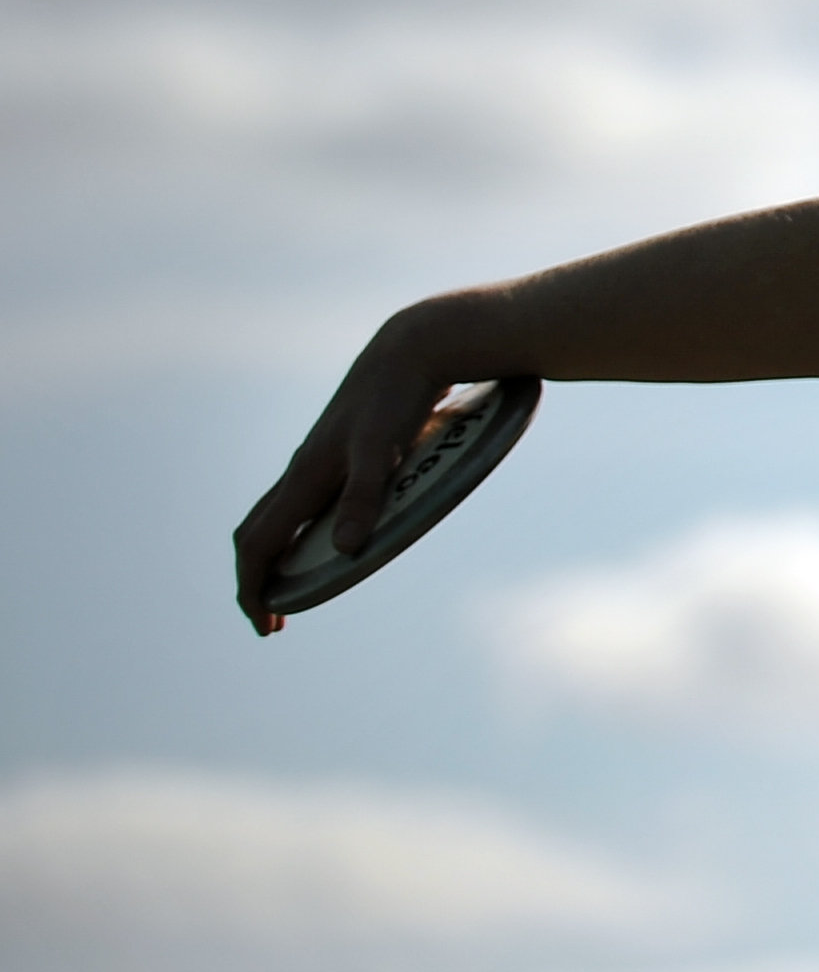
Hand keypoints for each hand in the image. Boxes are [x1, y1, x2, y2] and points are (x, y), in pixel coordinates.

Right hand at [231, 315, 453, 635]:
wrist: (412, 348)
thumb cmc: (399, 398)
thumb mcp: (385, 448)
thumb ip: (366, 495)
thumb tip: (346, 549)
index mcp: (305, 476)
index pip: (258, 543)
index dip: (253, 586)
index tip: (264, 623)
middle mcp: (302, 470)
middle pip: (258, 533)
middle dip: (257, 579)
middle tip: (273, 617)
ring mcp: (318, 459)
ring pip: (277, 515)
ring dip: (275, 556)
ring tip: (293, 586)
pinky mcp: (339, 450)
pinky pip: (301, 500)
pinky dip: (298, 530)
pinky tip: (325, 538)